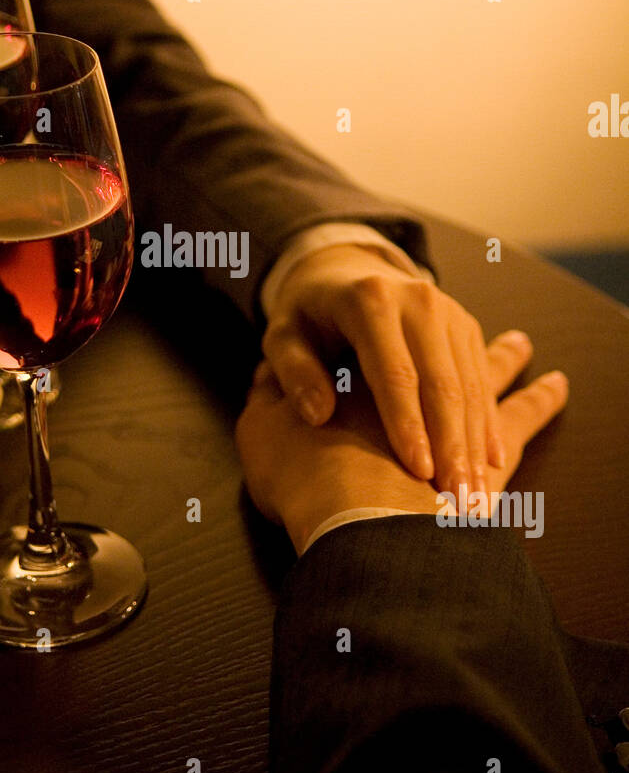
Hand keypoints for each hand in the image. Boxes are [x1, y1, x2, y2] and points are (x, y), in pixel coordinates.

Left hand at [262, 243, 506, 503]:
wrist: (343, 271)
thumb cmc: (307, 317)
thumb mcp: (283, 337)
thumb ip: (295, 373)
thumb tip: (318, 413)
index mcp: (369, 301)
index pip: (394, 372)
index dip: (408, 424)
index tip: (417, 471)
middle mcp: (418, 301)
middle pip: (442, 382)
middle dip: (452, 445)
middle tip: (456, 501)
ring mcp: (448, 313)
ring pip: (470, 384)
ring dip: (476, 443)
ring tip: (475, 497)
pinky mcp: (465, 328)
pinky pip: (482, 379)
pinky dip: (488, 424)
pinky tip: (490, 465)